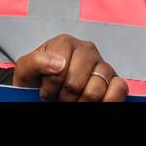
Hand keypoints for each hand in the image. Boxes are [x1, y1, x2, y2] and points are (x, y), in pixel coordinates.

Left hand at [11, 34, 127, 101]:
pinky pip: (119, 90)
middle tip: (58, 98)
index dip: (50, 86)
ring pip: (95, 91)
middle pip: (75, 84)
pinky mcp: (116, 79)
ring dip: (81, 103)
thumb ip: (35, 61)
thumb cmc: (37, 78)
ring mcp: (102, 64)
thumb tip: (59, 63)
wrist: (44, 88)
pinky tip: (93, 102)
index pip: (59, 69)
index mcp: (64, 42)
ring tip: (72, 100)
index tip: (44, 90)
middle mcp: (87, 49)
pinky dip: (106, 102)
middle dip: (64, 98)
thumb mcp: (27, 68)